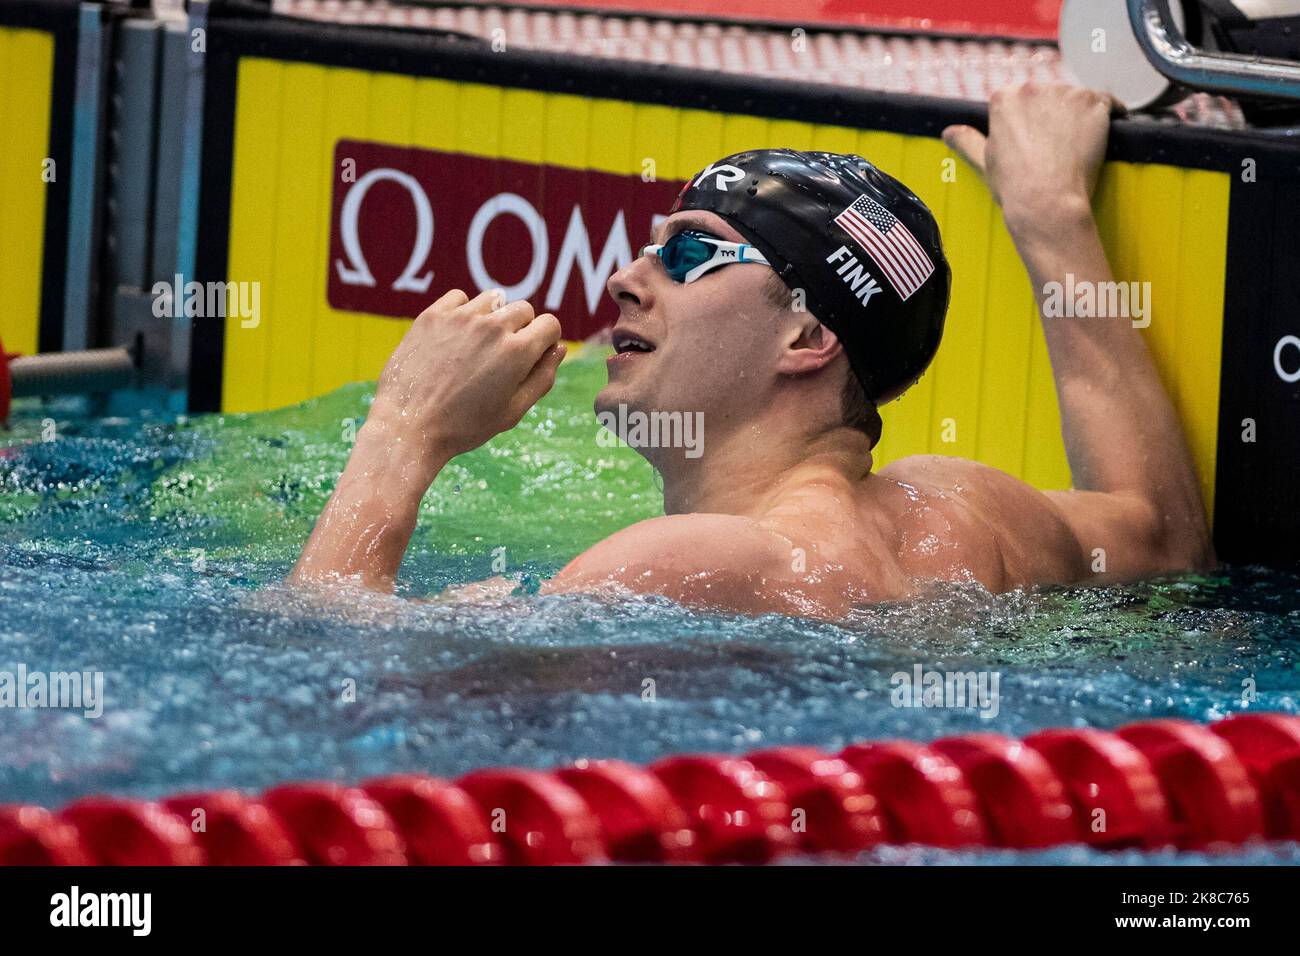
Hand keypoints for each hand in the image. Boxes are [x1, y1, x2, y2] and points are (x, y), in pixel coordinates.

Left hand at [369, 287, 564, 457]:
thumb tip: (558, 349)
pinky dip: (463, 312)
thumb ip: (542, 377)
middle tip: (500, 358)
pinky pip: (460, 298)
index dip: (545, 341)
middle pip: (523, 310)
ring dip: (492, 317)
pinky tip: (455, 337)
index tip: (531, 356)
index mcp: (518, 352)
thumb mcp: (513, 411)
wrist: (409, 426)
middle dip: (520, 330)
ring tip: (477, 346)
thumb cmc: (463, 426)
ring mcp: (461, 317)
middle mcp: (492, 327)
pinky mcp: (433, 315)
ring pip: (493, 300)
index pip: (550, 324)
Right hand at [942, 82, 1119, 229]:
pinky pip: (1108, 103)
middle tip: (1055, 150)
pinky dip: (1109, 117)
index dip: (1029, 123)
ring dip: (1080, 117)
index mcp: (1003, 98)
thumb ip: (967, 141)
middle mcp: (1034, 87)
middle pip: (1050, 96)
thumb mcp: (983, 162)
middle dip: (1054, 116)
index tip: (1034, 143)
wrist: (1046, 203)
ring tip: (1075, 149)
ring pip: (1077, 99)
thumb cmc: (1014, 187)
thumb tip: (949, 132)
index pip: (1021, 99)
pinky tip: (1103, 136)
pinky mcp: (1094, 102)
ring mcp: (1066, 93)